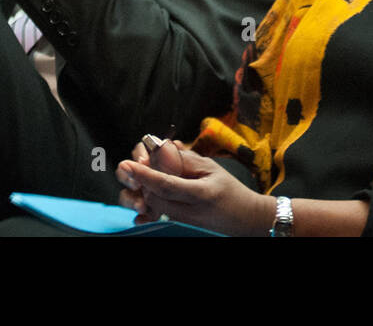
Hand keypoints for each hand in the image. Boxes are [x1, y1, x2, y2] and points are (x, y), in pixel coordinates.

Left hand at [116, 143, 274, 236]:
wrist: (244, 218)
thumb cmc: (229, 189)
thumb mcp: (211, 168)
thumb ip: (185, 159)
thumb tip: (161, 147)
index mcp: (202, 193)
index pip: (166, 185)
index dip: (145, 175)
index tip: (128, 164)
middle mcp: (191, 212)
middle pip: (155, 197)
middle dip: (143, 180)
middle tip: (142, 163)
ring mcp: (185, 222)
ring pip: (154, 207)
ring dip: (148, 189)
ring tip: (153, 175)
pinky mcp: (180, 226)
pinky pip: (158, 214)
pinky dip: (151, 200)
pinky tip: (151, 191)